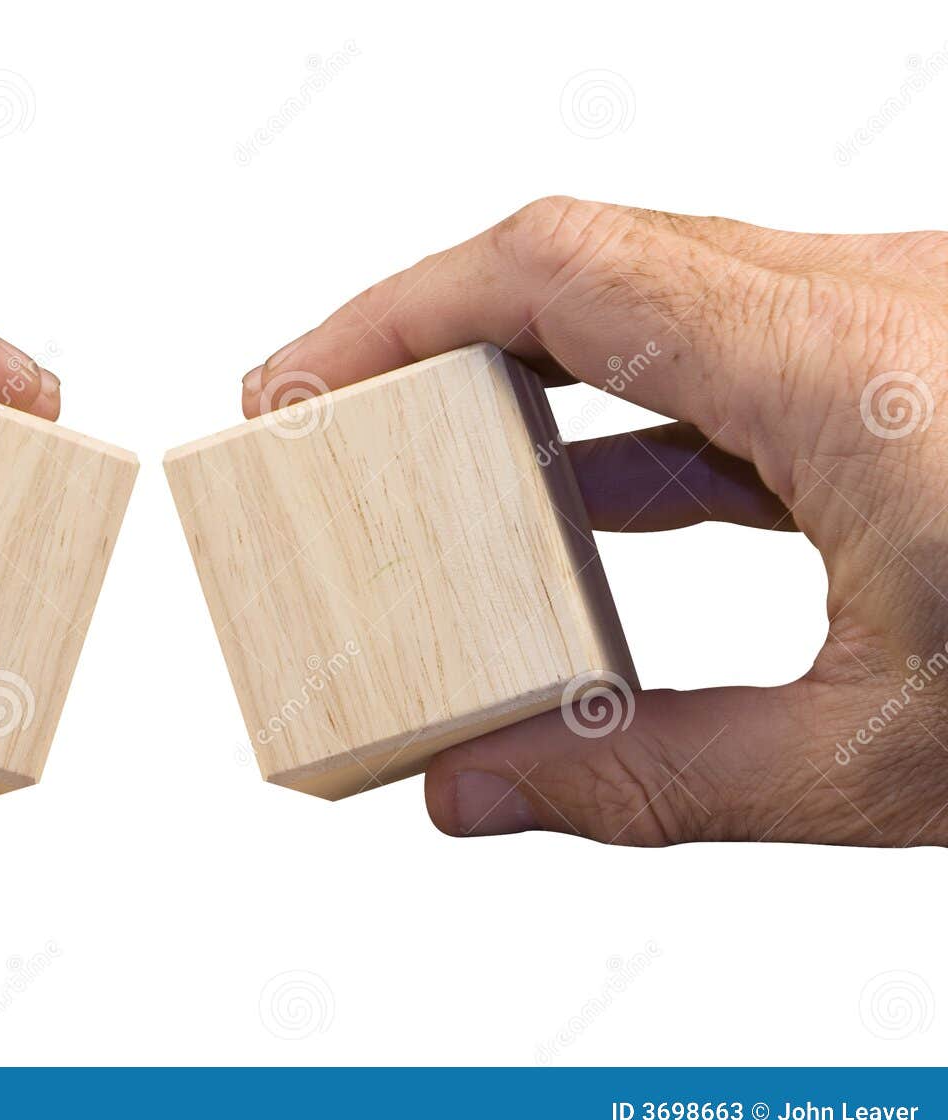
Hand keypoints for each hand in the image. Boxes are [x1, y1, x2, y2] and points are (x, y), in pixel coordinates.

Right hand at [243, 196, 947, 845]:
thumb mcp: (882, 755)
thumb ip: (662, 776)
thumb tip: (475, 790)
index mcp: (848, 369)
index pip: (559, 271)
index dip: (397, 313)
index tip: (299, 383)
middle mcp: (874, 305)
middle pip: (588, 264)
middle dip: (434, 339)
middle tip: (328, 421)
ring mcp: (900, 317)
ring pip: (660, 295)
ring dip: (531, 376)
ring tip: (430, 461)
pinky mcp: (911, 359)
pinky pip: (736, 348)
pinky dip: (637, 414)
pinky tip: (586, 496)